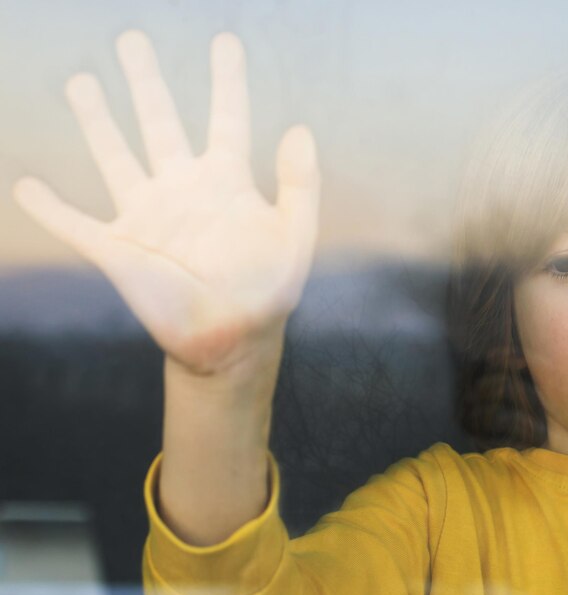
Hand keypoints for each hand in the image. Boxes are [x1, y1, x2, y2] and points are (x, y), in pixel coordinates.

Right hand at [12, 30, 319, 375]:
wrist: (234, 341)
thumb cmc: (269, 291)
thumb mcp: (294, 236)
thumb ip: (300, 185)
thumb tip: (299, 128)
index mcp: (227, 184)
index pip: (226, 119)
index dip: (226, 81)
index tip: (225, 42)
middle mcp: (183, 190)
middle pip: (160, 123)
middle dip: (146, 82)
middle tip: (132, 39)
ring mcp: (148, 217)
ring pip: (115, 156)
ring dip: (98, 120)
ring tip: (83, 81)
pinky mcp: (119, 249)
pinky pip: (77, 224)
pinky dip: (50, 208)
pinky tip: (26, 186)